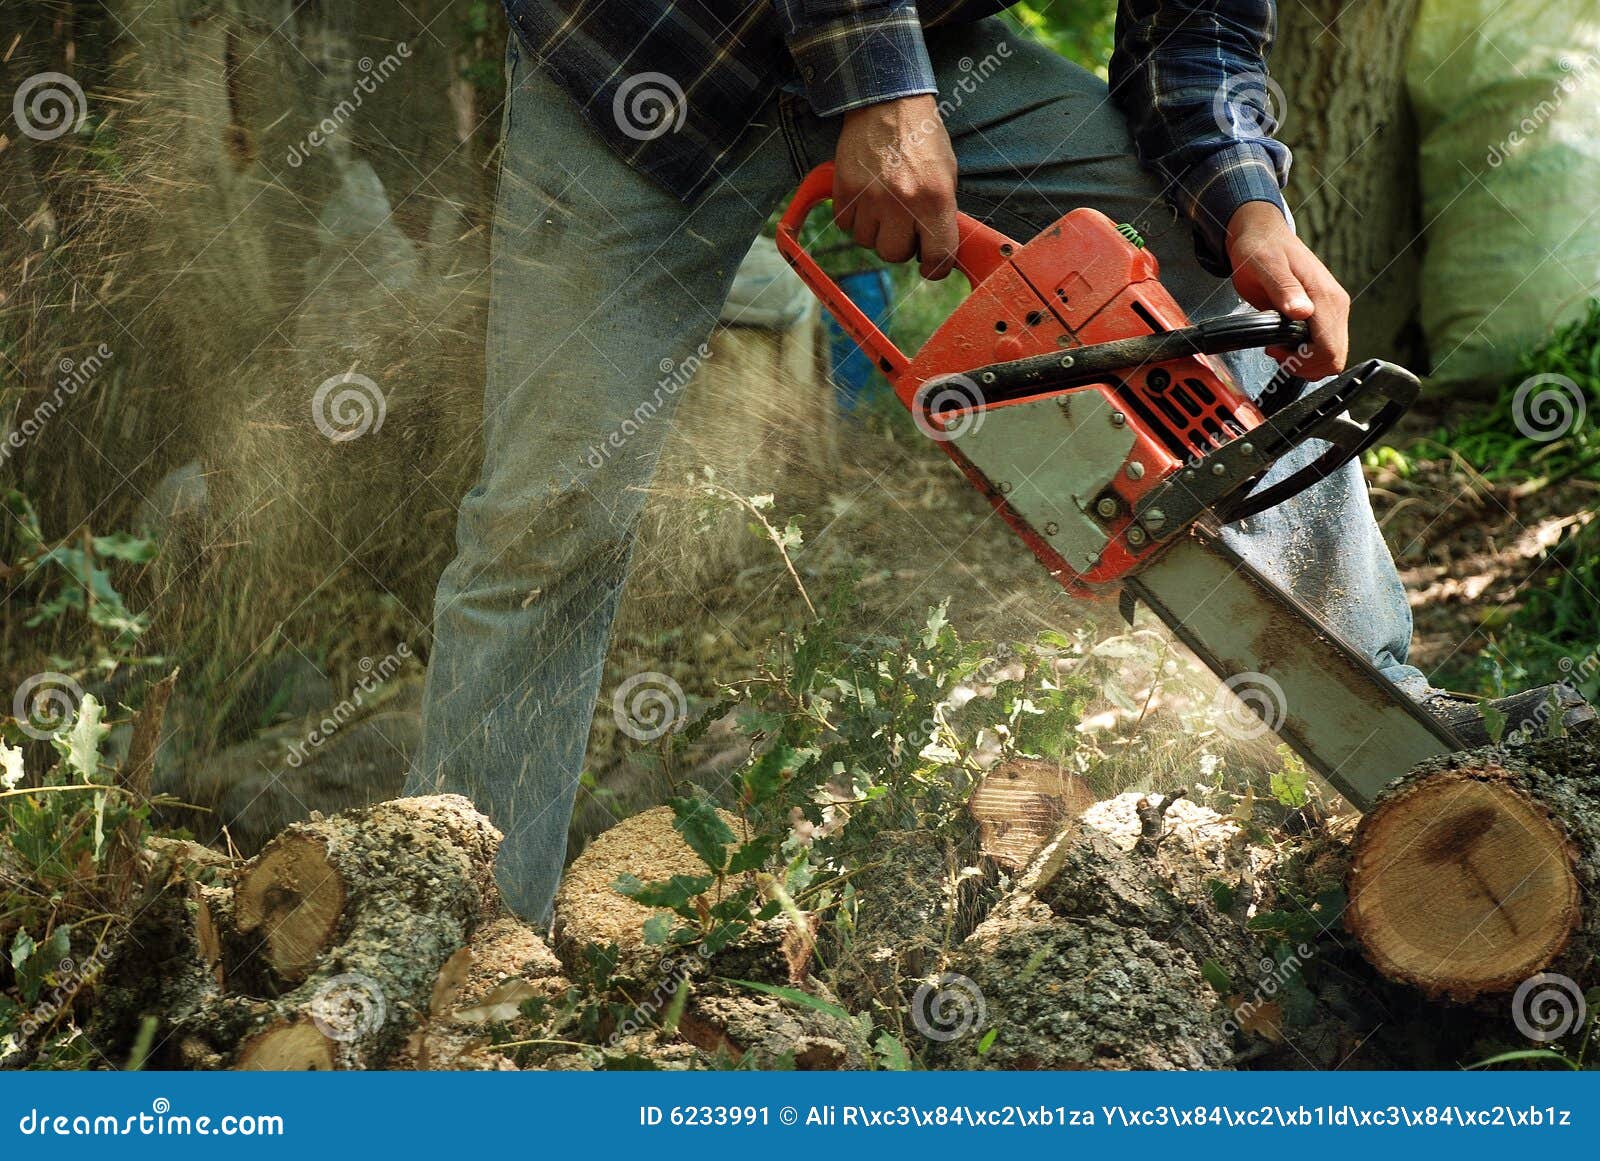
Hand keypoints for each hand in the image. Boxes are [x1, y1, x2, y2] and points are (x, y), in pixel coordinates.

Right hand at [832, 95, 958, 279]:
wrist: (887, 101)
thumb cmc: (922, 136)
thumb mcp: (947, 173)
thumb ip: (942, 213)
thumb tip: (937, 248)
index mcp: (935, 199)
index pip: (938, 257)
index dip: (936, 267)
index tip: (931, 265)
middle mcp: (901, 202)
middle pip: (894, 255)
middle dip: (900, 244)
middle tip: (904, 225)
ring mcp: (870, 196)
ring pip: (867, 242)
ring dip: (875, 231)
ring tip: (883, 205)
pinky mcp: (844, 188)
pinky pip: (845, 224)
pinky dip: (854, 217)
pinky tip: (865, 197)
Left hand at [1225, 201, 1350, 377]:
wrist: (1263, 235)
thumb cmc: (1261, 247)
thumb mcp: (1265, 265)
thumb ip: (1283, 288)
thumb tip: (1301, 312)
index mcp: (1326, 296)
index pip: (1330, 350)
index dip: (1303, 361)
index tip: (1276, 350)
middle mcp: (1336, 305)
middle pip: (1334, 358)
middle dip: (1303, 365)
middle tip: (1275, 350)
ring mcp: (1332, 310)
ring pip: (1331, 356)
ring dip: (1303, 361)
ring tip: (1277, 346)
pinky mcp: (1324, 313)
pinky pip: (1323, 346)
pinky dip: (1304, 353)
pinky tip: (1284, 342)